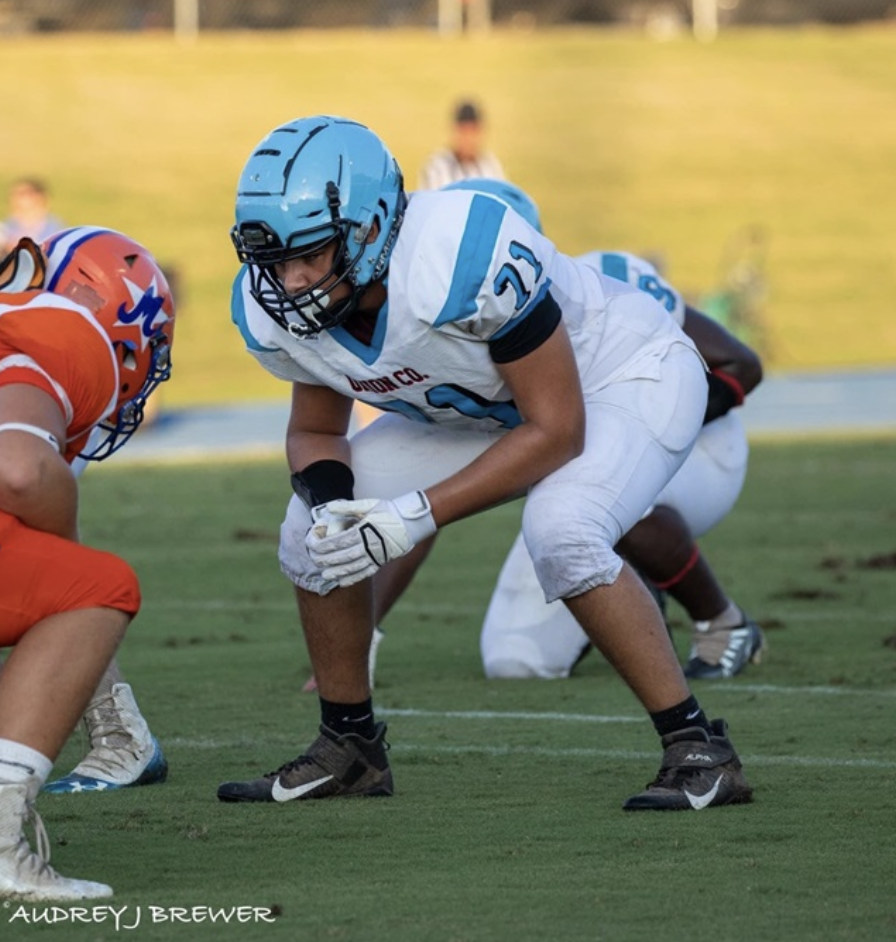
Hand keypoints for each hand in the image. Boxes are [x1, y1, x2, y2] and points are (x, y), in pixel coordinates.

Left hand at [306, 491, 436, 587]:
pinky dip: (353, 579)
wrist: (409, 523)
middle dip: (325, 559)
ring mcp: (375, 556)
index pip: (337, 541)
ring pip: (352, 567)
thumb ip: (347, 507)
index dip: (322, 544)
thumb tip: (328, 508)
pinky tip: (342, 582)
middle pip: (342, 556)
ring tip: (325, 575)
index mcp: (363, 530)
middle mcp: (368, 546)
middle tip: (313, 560)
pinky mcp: (380, 562)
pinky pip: (364, 573)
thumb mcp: (368, 505)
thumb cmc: (387, 511)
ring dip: (337, 572)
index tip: (311, 544)